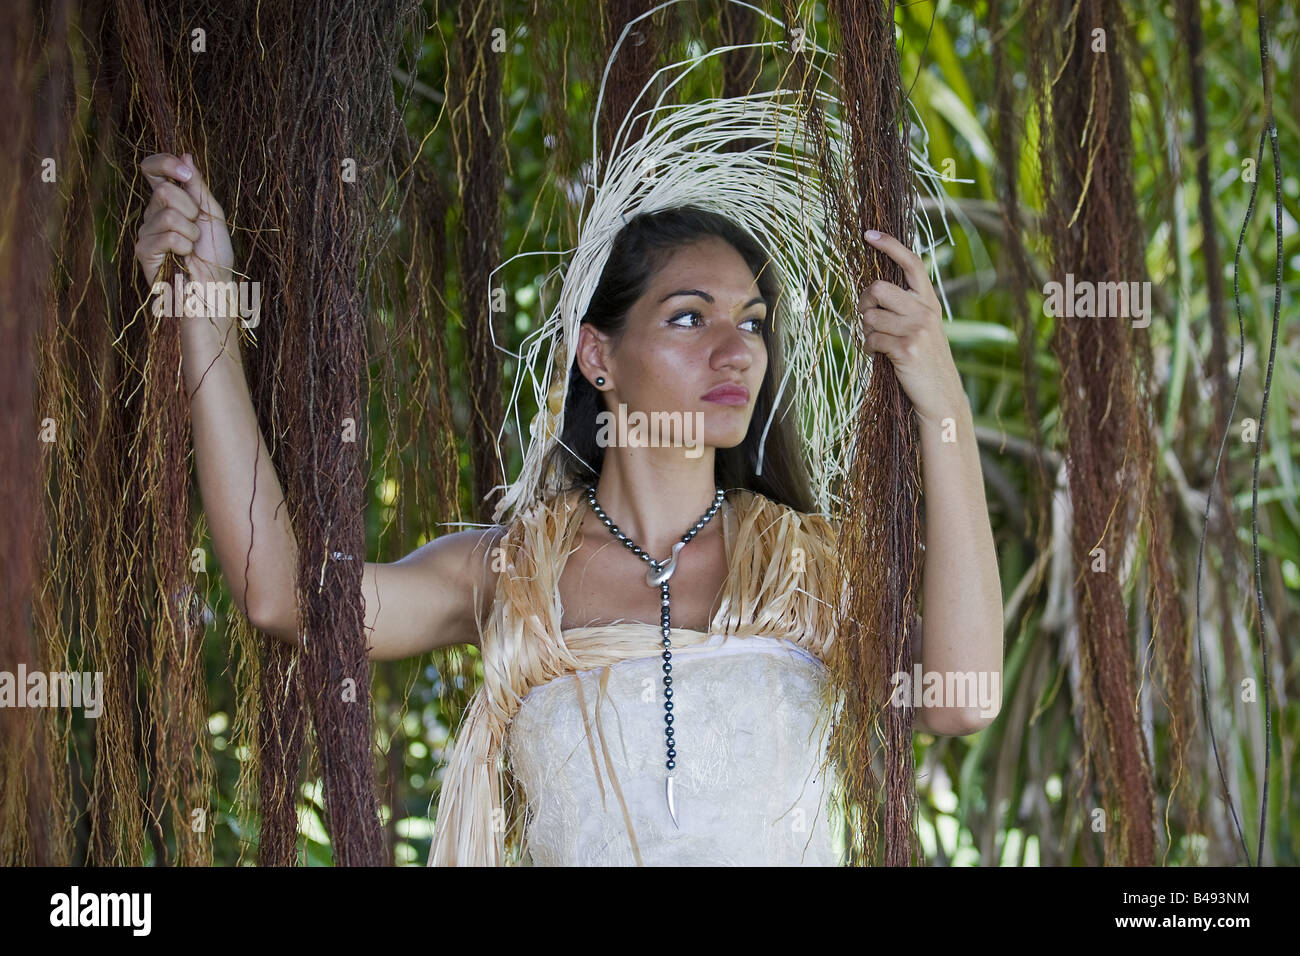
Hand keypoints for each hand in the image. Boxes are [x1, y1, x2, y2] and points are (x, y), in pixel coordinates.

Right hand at [134, 152, 232, 287]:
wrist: (214, 287)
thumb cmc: (214, 254)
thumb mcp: (211, 213)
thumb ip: (197, 185)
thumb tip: (184, 154)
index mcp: (168, 202)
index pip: (152, 169)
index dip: (164, 163)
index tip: (185, 173)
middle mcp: (153, 213)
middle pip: (163, 190)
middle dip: (190, 209)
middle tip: (197, 230)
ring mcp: (146, 231)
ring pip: (168, 214)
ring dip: (190, 231)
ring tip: (192, 246)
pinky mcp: (143, 250)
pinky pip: (167, 235)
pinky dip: (184, 245)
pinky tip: (184, 256)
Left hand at [855, 230, 964, 426]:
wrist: (941, 396)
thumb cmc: (924, 360)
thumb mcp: (923, 327)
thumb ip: (906, 307)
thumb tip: (872, 291)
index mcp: (929, 301)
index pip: (911, 263)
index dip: (889, 245)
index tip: (869, 234)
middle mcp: (925, 310)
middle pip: (877, 288)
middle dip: (865, 303)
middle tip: (868, 317)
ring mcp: (916, 329)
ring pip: (870, 317)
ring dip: (866, 331)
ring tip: (879, 343)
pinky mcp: (905, 349)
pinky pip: (870, 340)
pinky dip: (868, 349)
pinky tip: (880, 356)